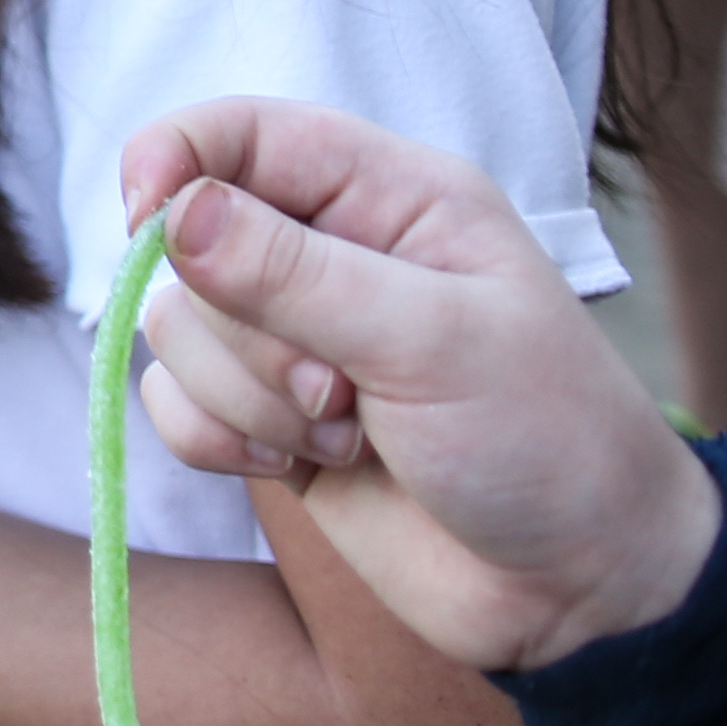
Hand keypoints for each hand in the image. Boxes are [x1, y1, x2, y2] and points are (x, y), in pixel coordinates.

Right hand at [122, 99, 726, 674]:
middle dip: (250, 332)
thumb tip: (173, 214)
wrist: (581, 591)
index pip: (242, 134)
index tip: (144, 221)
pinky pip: (174, 405)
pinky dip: (218, 440)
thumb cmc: (546, 439)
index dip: (176, 160)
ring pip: (178, 331)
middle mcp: (332, 256)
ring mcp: (295, 342)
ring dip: (246, 397)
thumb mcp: (435, 342)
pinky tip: (295, 466)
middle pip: (193, 245)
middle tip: (343, 388)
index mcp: (390, 198)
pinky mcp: (268, 421)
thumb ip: (297, 275)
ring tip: (347, 432)